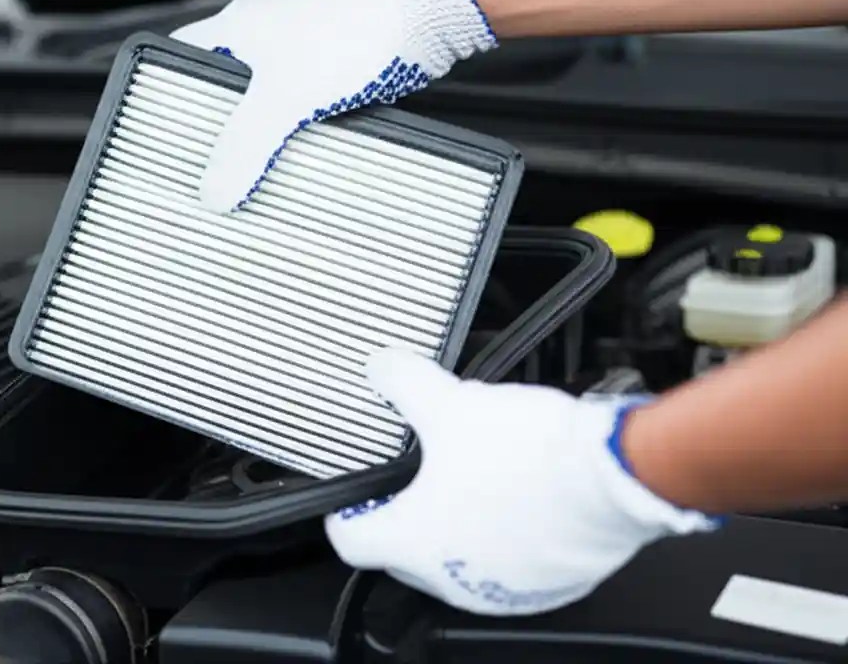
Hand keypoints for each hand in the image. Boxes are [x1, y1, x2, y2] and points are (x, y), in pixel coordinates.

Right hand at [170, 0, 497, 213]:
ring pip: (268, 103)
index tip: (164, 137)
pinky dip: (303, 133)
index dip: (167, 96)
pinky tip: (306, 156)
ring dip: (266, 137)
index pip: (181, 59)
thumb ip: (244, 147)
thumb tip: (214, 190)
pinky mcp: (338, 70)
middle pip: (226, 90)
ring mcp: (304, 52)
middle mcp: (267, 36)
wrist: (425, 10)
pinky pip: (306, 109)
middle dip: (220, 131)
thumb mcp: (284, 96)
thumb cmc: (355, 25)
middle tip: (212, 169)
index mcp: (238, 28)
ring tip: (256, 172)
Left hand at [325, 348, 719, 615]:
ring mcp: (500, 589)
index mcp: (414, 542)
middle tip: (413, 481)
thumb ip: (406, 384)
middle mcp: (452, 578)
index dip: (344, 515)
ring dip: (455, 530)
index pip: (351, 541)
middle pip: (402, 556)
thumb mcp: (451, 403)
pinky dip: (502, 542)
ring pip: (458, 563)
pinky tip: (515, 502)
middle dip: (403, 519)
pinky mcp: (545, 588)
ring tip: (470, 483)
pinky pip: (508, 569)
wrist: (613, 475)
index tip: (350, 501)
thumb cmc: (530, 454)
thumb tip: (382, 367)